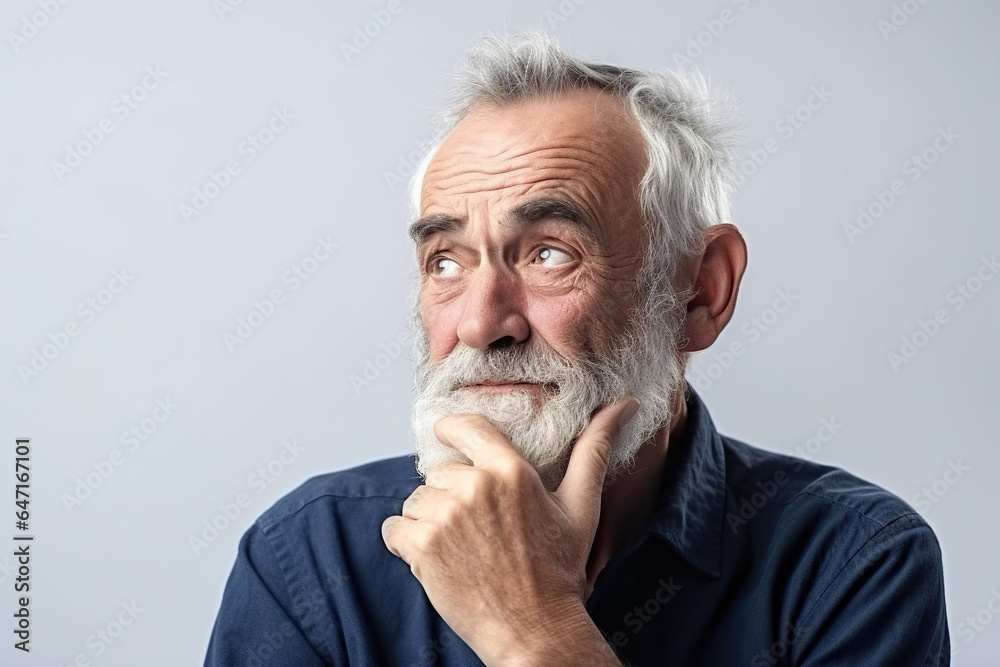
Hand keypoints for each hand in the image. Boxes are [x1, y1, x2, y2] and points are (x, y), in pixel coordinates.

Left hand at [381, 397, 639, 665]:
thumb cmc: (559, 568)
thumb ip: (594, 449)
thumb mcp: (581, 505)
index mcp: (510, 470)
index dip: (451, 430)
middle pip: (440, 472)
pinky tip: (436, 558)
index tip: (448, 437)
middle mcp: (474, 487)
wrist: (534, 628)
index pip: (464, 426)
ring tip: (462, 546)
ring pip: (416, 501)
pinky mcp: (421, 547)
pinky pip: (394, 528)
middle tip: (478, 527)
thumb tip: (625, 404)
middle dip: (450, 495)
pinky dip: (406, 543)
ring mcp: (445, 517)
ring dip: (429, 520)